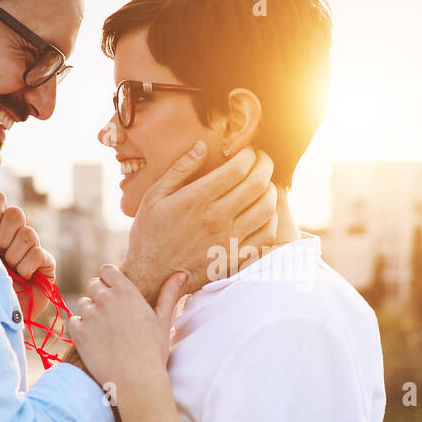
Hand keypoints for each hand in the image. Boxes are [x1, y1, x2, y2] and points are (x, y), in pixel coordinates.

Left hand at [0, 184, 55, 320]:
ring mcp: (30, 249)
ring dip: (13, 253)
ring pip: (27, 232)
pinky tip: (20, 276)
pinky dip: (26, 266)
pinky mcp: (45, 264)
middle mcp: (12, 235)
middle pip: (15, 213)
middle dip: (1, 233)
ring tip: (7, 269)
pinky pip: (38, 252)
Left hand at [69, 264, 186, 390]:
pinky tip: (95, 338)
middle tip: (110, 312)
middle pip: (93, 284)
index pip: (106, 270)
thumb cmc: (153, 350)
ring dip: (90, 311)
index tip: (114, 290)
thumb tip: (181, 275)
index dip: (109, 279)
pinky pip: (73, 321)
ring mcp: (89, 316)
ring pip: (82, 303)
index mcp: (126, 292)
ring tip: (104, 328)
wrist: (136, 380)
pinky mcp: (78, 333)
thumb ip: (169, 294)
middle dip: (99, 294)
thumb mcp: (163, 320)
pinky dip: (81, 327)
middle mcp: (105, 299)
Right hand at [122, 141, 276, 302]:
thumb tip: (202, 146)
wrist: (150, 275)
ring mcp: (229, 240)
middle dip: (265, 165)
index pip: (238, 169)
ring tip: (265, 184)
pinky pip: (266, 235)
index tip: (249, 151)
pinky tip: (264, 211)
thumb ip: (180, 169)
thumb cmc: (149, 233)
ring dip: (271, 190)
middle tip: (263, 160)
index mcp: (196, 200)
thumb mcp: (154, 195)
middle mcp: (216, 219)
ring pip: (267, 208)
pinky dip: (272, 219)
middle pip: (258, 184)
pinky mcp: (235, 258)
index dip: (249, 155)